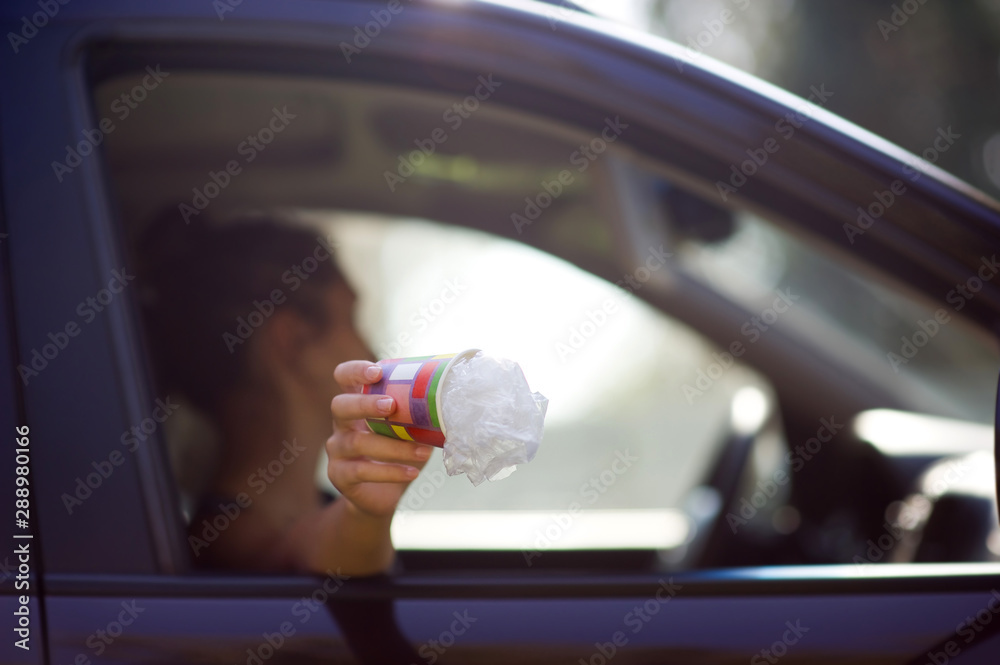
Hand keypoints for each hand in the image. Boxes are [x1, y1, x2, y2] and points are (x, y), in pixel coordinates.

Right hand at [326, 360, 432, 517]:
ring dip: (394, 446)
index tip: (377, 371)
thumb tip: (452, 398)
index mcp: (357, 403)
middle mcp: (341, 423)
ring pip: (358, 442)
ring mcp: (337, 450)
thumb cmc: (398, 451)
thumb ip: (419, 411)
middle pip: (340, 406)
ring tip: (424, 452)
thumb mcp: (408, 427)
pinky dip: (391, 471)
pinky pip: (362, 471)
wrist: (382, 495)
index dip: (355, 371)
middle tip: (391, 406)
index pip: (344, 377)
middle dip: (365, 403)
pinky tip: (413, 472)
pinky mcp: (340, 475)